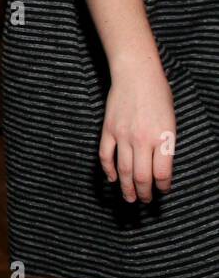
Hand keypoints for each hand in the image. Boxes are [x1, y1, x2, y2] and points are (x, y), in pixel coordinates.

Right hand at [100, 58, 175, 202]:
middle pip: (142, 176)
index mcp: (162, 138)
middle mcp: (142, 140)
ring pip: (124, 169)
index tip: (163, 191)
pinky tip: (113, 178)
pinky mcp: (109, 130)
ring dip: (126, 187)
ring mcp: (123, 135)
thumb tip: (159, 166)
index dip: (162, 187)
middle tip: (144, 201)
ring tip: (129, 198)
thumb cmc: (159, 96)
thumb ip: (165, 144)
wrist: (136, 75)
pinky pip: (106, 155)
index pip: (161, 173)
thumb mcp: (170, 121)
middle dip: (144, 193)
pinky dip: (108, 169)